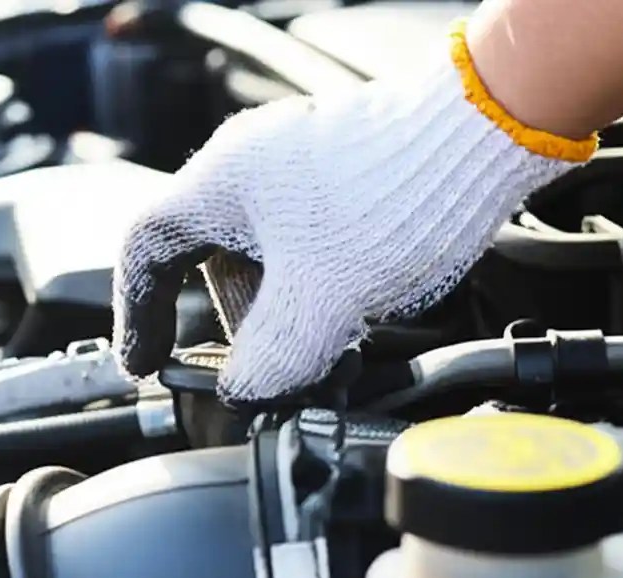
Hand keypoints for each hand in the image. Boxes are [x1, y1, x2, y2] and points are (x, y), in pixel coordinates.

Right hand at [113, 24, 592, 400]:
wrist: (483, 139)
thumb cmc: (394, 199)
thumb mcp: (318, 304)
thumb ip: (270, 362)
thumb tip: (247, 393)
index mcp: (223, 183)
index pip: (149, 249)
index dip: (140, 312)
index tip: (148, 359)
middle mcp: (256, 168)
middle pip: (217, 263)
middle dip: (242, 328)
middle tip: (269, 372)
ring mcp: (305, 169)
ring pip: (273, 260)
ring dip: (291, 315)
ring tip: (328, 353)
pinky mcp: (352, 179)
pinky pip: (317, 247)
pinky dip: (324, 292)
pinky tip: (357, 319)